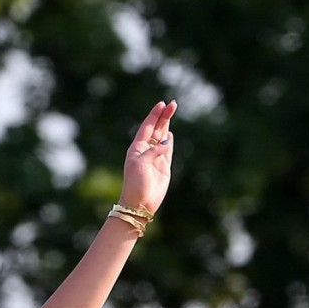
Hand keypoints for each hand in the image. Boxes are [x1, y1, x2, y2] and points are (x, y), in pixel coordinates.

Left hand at [119, 99, 176, 216]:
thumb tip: (167, 142)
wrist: (139, 203)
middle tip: (173, 104)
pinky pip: (168, 150)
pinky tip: (170, 133)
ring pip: (163, 137)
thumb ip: (153, 151)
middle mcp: (146, 151)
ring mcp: (155, 158)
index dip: (154, 115)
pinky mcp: (163, 167)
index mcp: (137, 148)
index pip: (147, 126)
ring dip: (167, 125)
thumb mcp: (141, 164)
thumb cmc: (136, 184)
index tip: (162, 104)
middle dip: (164, 116)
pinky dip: (169, 141)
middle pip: (157, 129)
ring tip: (172, 111)